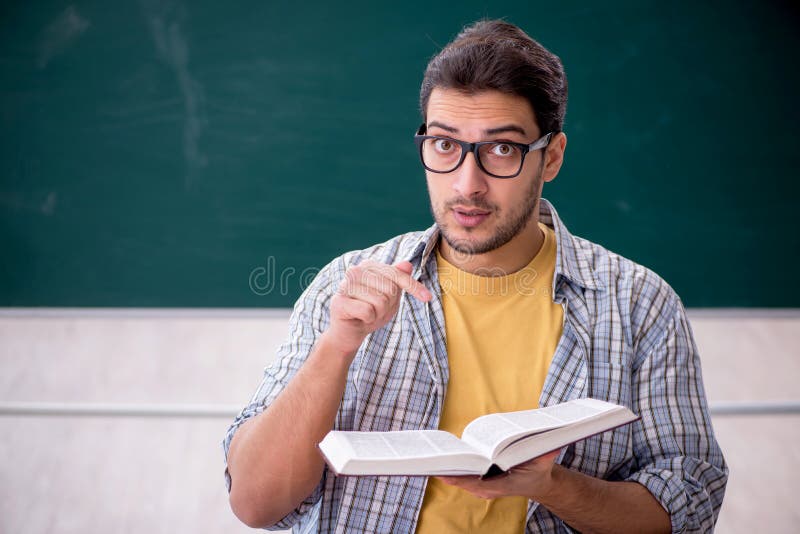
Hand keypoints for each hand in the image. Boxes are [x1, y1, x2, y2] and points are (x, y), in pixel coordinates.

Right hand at [327, 260, 431, 355]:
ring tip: (368, 315)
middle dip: (389, 306)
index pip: (397, 274)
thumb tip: (407, 264)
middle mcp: (355, 271)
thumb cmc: (370, 312)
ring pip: (380, 301)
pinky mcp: (339, 302)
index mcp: (368, 266)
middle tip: (377, 311)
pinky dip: (369, 320)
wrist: (349, 333)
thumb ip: (398, 280)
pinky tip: (360, 319)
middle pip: (390, 289)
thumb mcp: (390, 297)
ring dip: (379, 314)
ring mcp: (344, 285)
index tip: (427, 298)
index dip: (414, 287)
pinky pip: (368, 311)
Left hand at [436, 450, 559, 499]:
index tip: (445, 471)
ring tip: (431, 457)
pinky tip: (442, 458)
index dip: (459, 477)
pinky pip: (463, 476)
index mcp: (502, 485)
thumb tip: (550, 445)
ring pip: (460, 479)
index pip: (476, 483)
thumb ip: (545, 454)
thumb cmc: (539, 471)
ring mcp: (483, 487)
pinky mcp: (480, 482)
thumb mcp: (544, 461)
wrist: (539, 483)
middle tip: (432, 460)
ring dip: (447, 469)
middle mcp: (489, 488)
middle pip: (463, 481)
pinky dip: (453, 468)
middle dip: (448, 471)